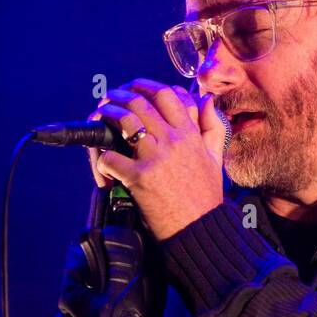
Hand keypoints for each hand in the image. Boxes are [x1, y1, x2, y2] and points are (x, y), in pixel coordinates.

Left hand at [85, 79, 226, 240]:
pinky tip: (103, 162)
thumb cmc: (206, 197)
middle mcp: (172, 141)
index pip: (167, 95)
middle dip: (120, 96)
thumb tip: (206, 100)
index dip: (146, 86)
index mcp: (190, 134)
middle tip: (111, 98)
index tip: (135, 88)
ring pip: (125, 122)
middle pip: (141, 103)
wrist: (199, 230)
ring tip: (101, 116)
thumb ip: (212, 127)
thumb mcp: (215, 158)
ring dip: (108, 115)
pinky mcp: (139, 178)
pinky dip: (103, 158)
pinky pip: (113, 158)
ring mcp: (155, 158)